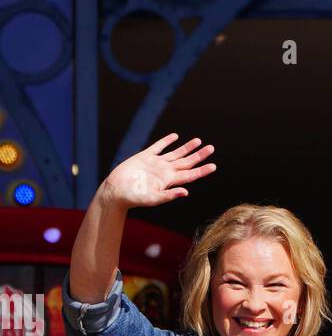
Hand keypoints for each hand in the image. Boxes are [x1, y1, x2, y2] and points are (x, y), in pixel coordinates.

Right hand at [101, 134, 215, 209]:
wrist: (114, 192)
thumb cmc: (133, 198)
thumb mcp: (152, 199)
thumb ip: (169, 195)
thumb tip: (186, 192)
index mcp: (168, 181)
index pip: (189, 175)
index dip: (202, 171)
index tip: (214, 166)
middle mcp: (164, 171)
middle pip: (186, 162)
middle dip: (199, 155)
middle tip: (211, 148)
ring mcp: (155, 163)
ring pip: (175, 153)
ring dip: (187, 147)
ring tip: (198, 141)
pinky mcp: (144, 157)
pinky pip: (158, 147)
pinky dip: (166, 141)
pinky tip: (174, 136)